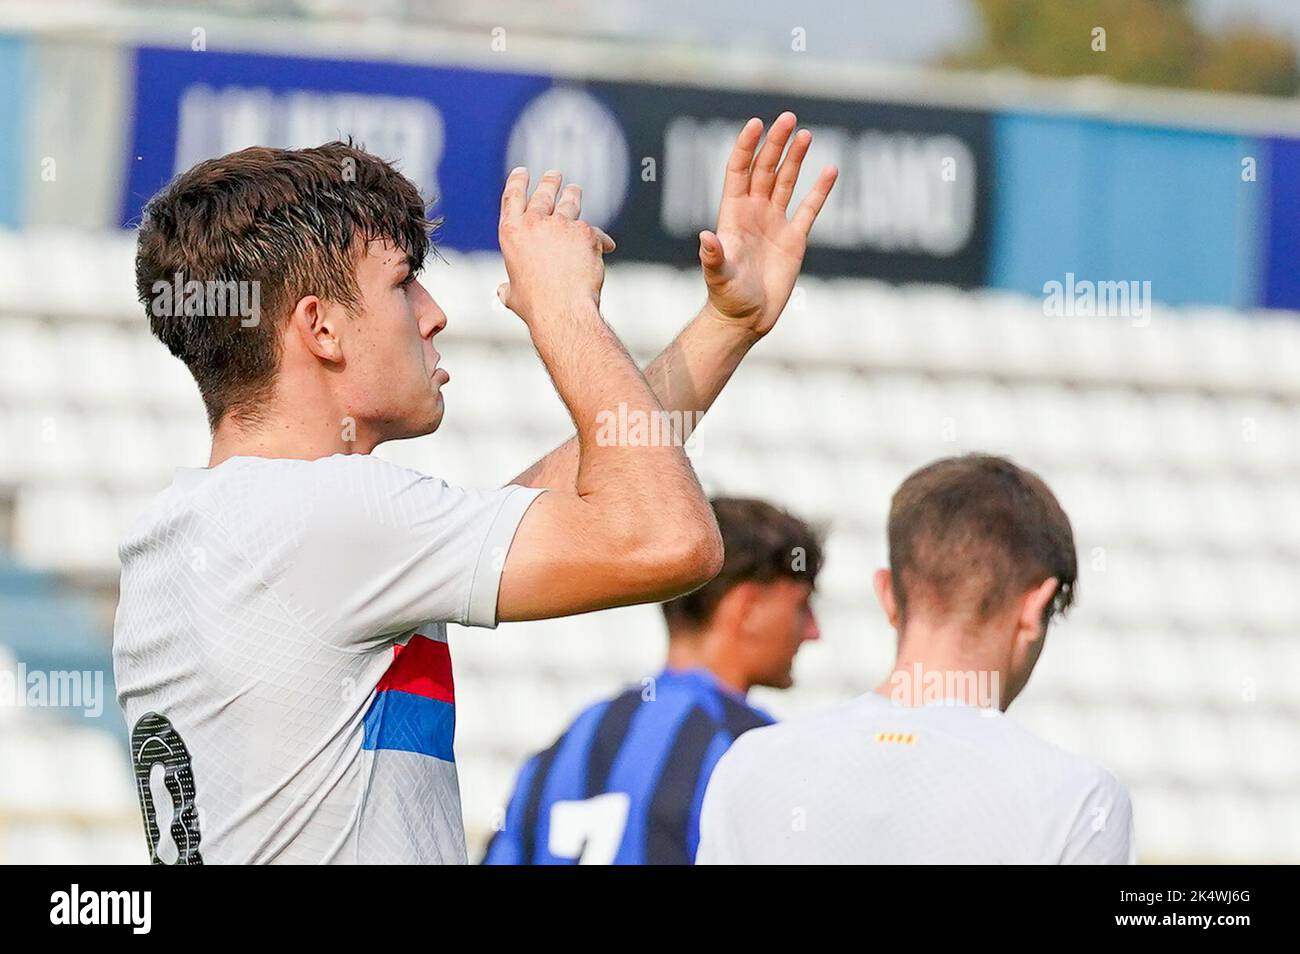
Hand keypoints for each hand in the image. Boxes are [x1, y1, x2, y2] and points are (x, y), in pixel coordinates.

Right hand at [497, 168, 615, 324]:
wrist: (563, 310)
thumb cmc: (536, 306)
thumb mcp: (514, 295)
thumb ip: (508, 288)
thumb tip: (501, 292)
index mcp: (511, 233)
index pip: (512, 197)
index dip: (517, 181)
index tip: (522, 172)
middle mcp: (534, 223)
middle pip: (543, 193)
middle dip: (550, 181)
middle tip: (554, 175)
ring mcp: (561, 225)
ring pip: (570, 203)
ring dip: (573, 195)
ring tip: (575, 190)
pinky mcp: (585, 232)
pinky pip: (594, 232)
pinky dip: (600, 239)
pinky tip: (608, 246)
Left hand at [699, 113, 837, 337]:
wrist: (747, 319)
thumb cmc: (727, 298)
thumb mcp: (718, 275)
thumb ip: (713, 256)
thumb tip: (706, 238)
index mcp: (732, 214)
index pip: (739, 171)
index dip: (746, 146)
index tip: (756, 123)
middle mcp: (754, 212)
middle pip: (764, 169)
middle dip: (775, 144)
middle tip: (788, 118)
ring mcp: (775, 223)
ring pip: (786, 181)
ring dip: (795, 158)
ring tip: (806, 134)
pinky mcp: (794, 238)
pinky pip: (809, 208)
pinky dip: (820, 190)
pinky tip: (830, 169)